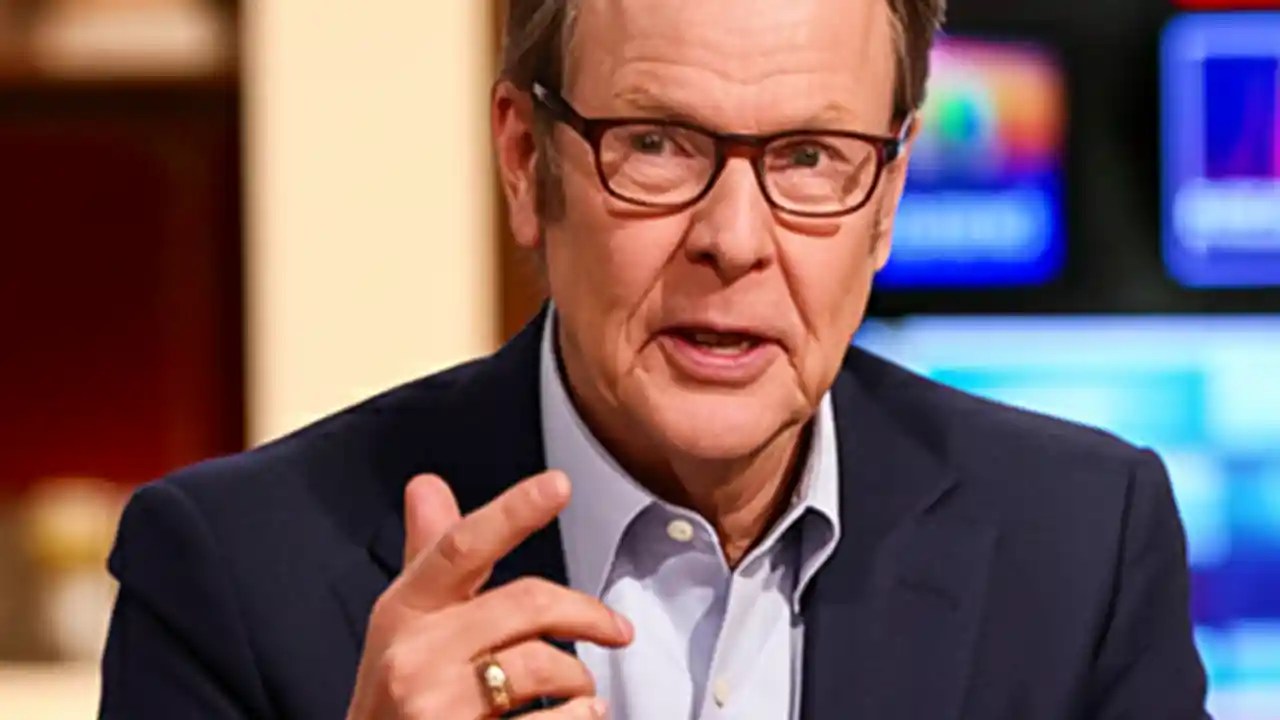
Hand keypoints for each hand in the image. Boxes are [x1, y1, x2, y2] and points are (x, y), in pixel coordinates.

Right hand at [346, 471, 632, 718]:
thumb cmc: (396, 700)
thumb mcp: (403, 626)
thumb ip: (429, 558)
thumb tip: (428, 485)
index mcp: (405, 611)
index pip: (461, 547)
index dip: (512, 511)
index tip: (558, 484)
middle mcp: (415, 655)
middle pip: (526, 603)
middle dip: (587, 614)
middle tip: (616, 628)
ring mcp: (435, 707)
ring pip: (543, 666)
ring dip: (581, 680)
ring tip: (583, 691)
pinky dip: (579, 719)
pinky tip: (578, 717)